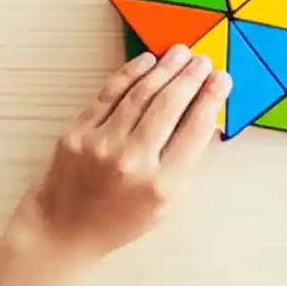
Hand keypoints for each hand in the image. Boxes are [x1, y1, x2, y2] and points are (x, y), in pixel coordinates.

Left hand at [15, 46, 231, 257]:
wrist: (64, 231)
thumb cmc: (119, 219)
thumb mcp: (166, 204)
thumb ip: (185, 160)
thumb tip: (204, 113)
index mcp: (162, 186)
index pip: (196, 129)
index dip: (212, 97)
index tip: (222, 78)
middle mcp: (133, 163)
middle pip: (170, 105)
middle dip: (191, 76)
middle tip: (203, 61)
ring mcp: (102, 146)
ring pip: (141, 94)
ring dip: (165, 68)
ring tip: (180, 54)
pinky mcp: (77, 133)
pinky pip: (109, 94)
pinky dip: (131, 73)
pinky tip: (147, 62)